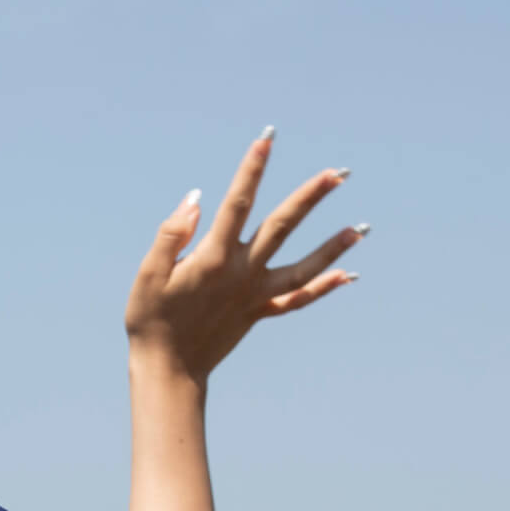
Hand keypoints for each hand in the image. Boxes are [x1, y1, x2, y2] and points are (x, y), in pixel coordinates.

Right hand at [125, 127, 363, 384]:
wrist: (167, 371)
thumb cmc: (150, 320)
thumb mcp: (148, 274)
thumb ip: (172, 234)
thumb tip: (198, 199)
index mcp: (213, 258)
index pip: (237, 203)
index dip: (252, 169)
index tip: (267, 139)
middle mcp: (241, 273)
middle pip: (283, 226)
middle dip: (311, 197)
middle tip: (339, 173)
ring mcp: (254, 295)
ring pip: (302, 266)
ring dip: (332, 246)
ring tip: (361, 228)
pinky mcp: (258, 313)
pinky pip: (296, 300)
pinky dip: (322, 287)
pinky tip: (347, 275)